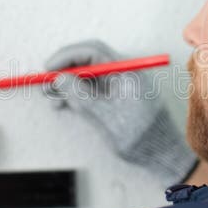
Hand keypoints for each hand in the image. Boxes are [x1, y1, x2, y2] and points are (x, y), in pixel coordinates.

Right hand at [42, 39, 196, 185]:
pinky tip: (64, 103)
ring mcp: (120, 86)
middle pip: (89, 61)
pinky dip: (77, 94)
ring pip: (88, 76)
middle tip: (44, 85)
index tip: (48, 68)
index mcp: (126, 72)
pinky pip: (93, 89)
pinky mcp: (117, 98)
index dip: (67, 56)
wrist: (162, 155)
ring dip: (68, 85)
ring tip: (51, 99)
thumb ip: (81, 96)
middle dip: (64, 71)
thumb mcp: (105, 117)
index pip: (93, 51)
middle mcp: (123, 74)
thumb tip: (59, 77)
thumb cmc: (139, 137)